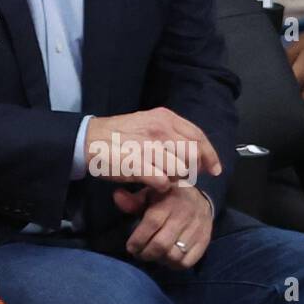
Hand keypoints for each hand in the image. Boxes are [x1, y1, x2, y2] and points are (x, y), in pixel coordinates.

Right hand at [85, 108, 221, 190]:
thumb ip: (173, 134)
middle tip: (182, 176)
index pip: (198, 137)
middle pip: (193, 156)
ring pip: (180, 170)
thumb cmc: (121, 135)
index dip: (210, 155)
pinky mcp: (138, 164)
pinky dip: (161, 186)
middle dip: (192, 170)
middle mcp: (160, 129)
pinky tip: (151, 182)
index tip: (214, 169)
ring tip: (161, 176)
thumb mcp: (149, 123)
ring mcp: (149, 147)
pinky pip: (163, 182)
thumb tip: (198, 153)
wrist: (89, 140)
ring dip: (174, 178)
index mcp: (165, 117)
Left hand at [115, 183, 213, 268]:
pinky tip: (167, 258)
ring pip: (174, 256)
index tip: (131, 247)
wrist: (200, 198)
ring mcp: (196, 230)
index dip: (138, 239)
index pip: (152, 224)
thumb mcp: (150, 193)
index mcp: (168, 202)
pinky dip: (174, 265)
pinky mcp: (204, 241)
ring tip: (153, 255)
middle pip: (162, 244)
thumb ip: (133, 200)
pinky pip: (187, 262)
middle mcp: (184, 216)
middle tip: (140, 254)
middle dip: (146, 254)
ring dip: (160, 260)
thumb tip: (117, 197)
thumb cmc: (168, 198)